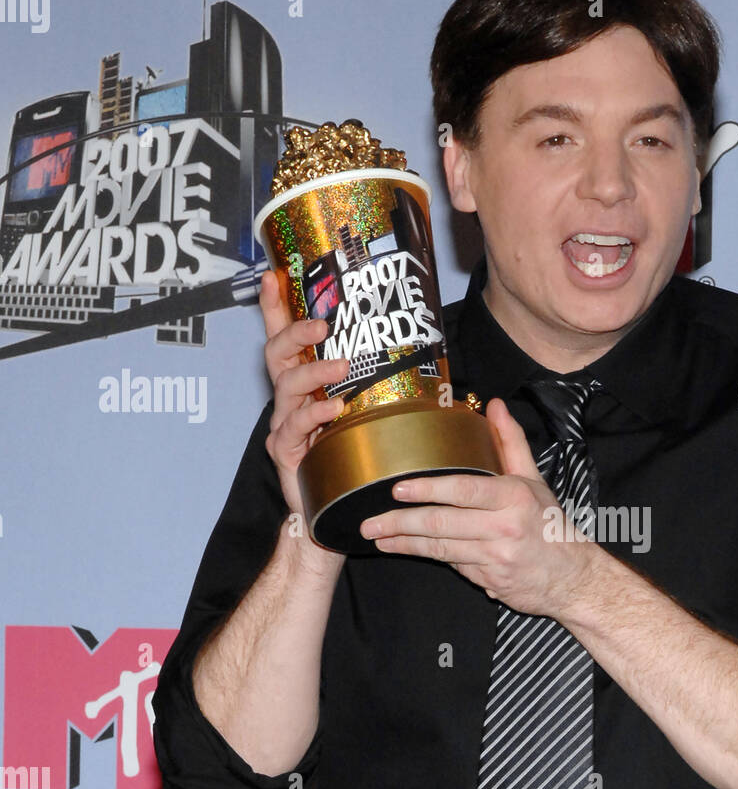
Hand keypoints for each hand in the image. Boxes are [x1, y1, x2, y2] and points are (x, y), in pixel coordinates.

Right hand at [259, 270, 348, 570]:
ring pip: (286, 387)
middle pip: (277, 354)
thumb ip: (375, 384)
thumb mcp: (367, 413)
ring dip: (313, 372)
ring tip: (341, 367)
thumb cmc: (354, 459)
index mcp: (305, 384)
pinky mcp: (286, 452)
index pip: (286, 339)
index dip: (275, 307)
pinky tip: (333, 409)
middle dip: (294, 332)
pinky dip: (314, 416)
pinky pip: (293, 428)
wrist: (334, 513)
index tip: (272, 275)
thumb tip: (414, 349)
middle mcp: (290, 400)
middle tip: (320, 324)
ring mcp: (285, 425)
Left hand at [359, 398, 598, 618]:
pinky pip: (452, 565)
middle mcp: (504, 528)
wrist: (572, 578)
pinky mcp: (489, 581)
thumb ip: (510, 442)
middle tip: (371, 522)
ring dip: (405, 543)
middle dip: (402, 523)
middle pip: (443, 524)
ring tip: (377, 536)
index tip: (398, 489)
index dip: (428, 489)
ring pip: (440, 549)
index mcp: (514, 498)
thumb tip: (494, 404)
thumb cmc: (550, 525)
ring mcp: (495, 558)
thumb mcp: (535, 481)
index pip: (464, 491)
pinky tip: (404, 549)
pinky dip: (426, 556)